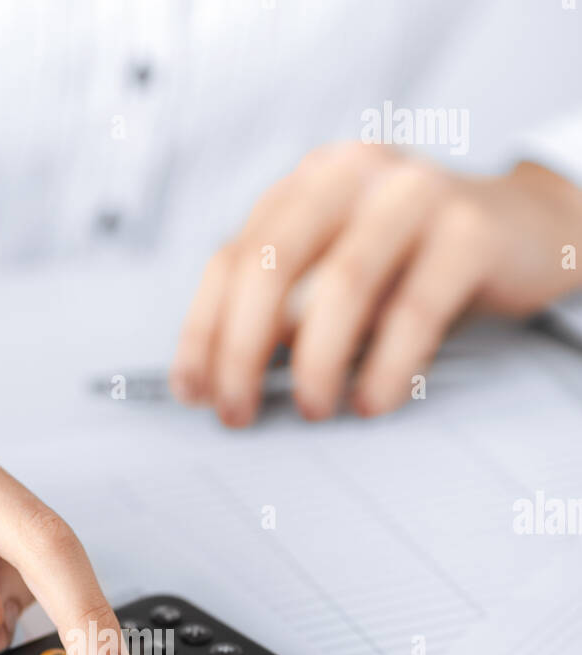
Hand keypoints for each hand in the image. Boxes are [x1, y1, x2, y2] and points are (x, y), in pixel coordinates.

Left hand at [172, 145, 581, 424]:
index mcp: (307, 185)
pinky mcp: (470, 230)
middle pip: (270, 264)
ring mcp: (414, 194)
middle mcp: (353, 175)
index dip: (203, 331)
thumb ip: (287, 309)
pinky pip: (415, 308)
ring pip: (342, 282)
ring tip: (312, 409)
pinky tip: (372, 401)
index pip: (232, 257)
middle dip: (241, 350)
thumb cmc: (417, 264)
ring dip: (314, 360)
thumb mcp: (341, 275)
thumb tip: (222, 379)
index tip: (193, 392)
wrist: (525, 230)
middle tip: (238, 413)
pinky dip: (386, 365)